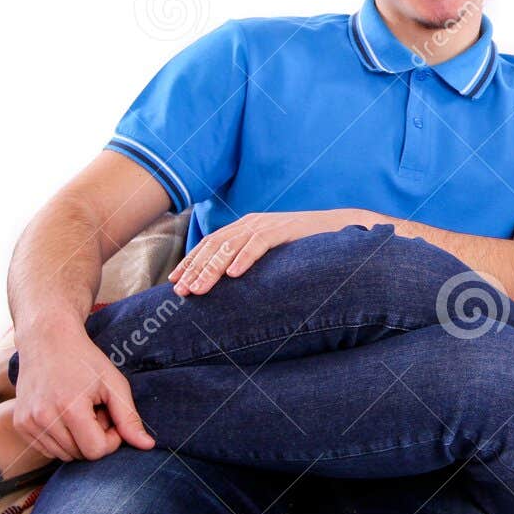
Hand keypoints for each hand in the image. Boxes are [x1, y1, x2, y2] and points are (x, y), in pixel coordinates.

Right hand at [12, 324, 154, 461]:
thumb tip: (148, 446)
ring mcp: (27, 423)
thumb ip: (130, 418)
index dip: (111, 439)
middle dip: (94, 437)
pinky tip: (64, 414)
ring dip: (77, 439)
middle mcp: (43, 418)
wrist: (47, 340)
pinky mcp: (19, 424)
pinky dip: (60, 439)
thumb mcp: (113, 384)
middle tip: (95, 409)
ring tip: (79, 410)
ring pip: (63, 455)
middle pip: (79, 455)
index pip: (96, 451)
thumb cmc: (85, 360)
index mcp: (69, 408)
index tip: (111, 416)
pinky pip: (46, 449)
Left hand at [168, 210, 364, 295]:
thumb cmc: (305, 244)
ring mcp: (267, 224)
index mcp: (245, 226)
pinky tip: (234, 274)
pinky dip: (245, 258)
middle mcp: (251, 222)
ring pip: (231, 246)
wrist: (339, 225)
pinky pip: (259, 243)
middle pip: (214, 245)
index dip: (190, 261)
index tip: (174, 281)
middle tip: (181, 291)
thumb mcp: (272, 251)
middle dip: (195, 268)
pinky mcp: (285, 230)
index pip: (210, 243)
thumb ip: (251, 258)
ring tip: (199, 289)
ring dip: (212, 269)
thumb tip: (228, 283)